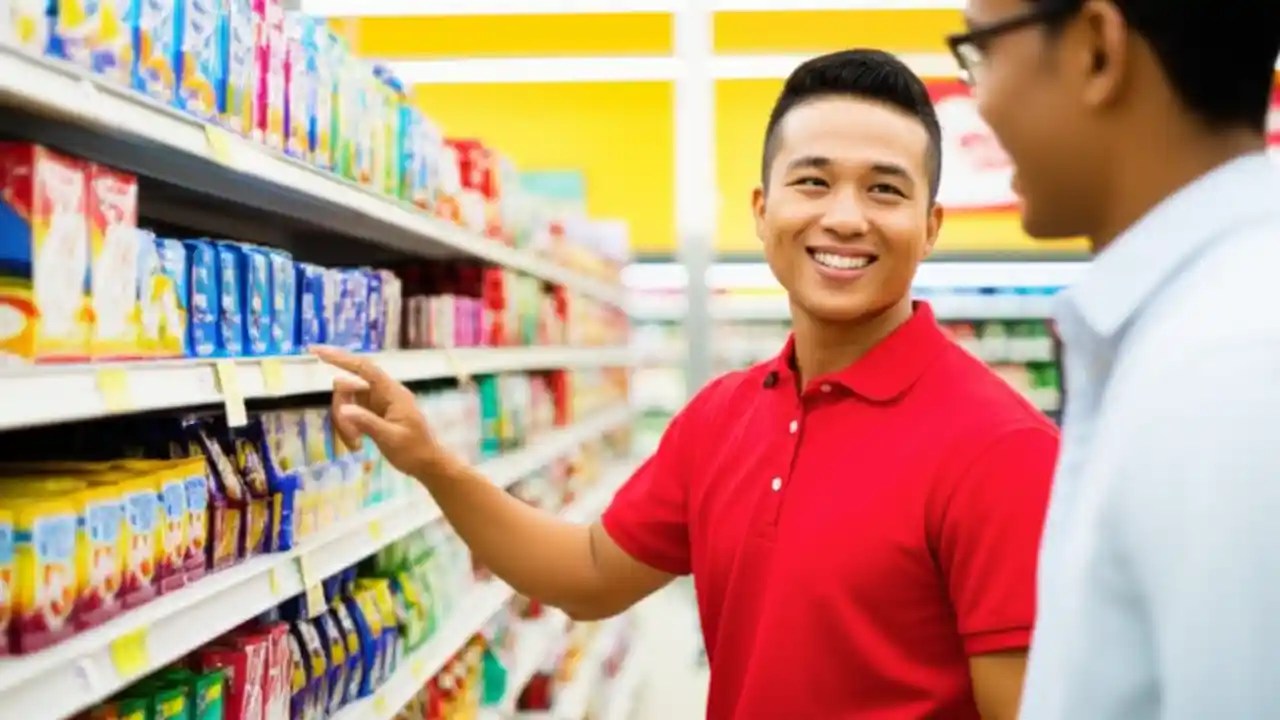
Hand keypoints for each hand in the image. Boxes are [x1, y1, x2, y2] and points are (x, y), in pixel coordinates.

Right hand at [310, 345, 454, 477]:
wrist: (427, 464)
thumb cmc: (414, 450)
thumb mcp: (391, 438)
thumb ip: (367, 422)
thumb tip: (343, 409)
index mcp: (392, 392)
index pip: (364, 368)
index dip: (340, 358)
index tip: (317, 352)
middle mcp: (383, 393)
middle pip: (349, 387)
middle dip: (342, 410)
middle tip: (351, 436)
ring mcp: (377, 403)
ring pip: (348, 402)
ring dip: (345, 423)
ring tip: (356, 444)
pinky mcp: (373, 414)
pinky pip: (352, 414)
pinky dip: (349, 428)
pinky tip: (357, 444)